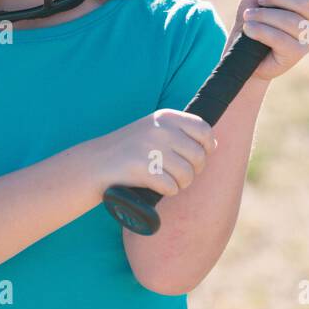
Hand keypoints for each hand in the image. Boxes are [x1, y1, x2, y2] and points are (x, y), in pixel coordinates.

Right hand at [87, 109, 216, 197]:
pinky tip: (156, 186)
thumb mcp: (154, 129)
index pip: (204, 130)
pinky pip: (172, 187)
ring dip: (180, 183)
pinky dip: (167, 191)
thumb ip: (181, 132)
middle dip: (193, 171)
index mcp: (166, 117)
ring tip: (167, 180)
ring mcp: (151, 148)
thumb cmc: (130, 149)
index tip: (197, 156)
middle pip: (198, 157)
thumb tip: (213, 144)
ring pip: (187, 174)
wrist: (96, 163)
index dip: (207, 147)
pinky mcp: (143, 169)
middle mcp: (161, 130)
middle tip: (178, 174)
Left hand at [229, 0, 308, 81]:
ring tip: (249, 16)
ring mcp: (308, 39)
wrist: (242, 51)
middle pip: (304, 2)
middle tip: (260, 0)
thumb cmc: (254, 18)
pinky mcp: (295, 54)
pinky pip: (280, 38)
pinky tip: (249, 29)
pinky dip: (260, 30)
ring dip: (263, 14)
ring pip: (291, 21)